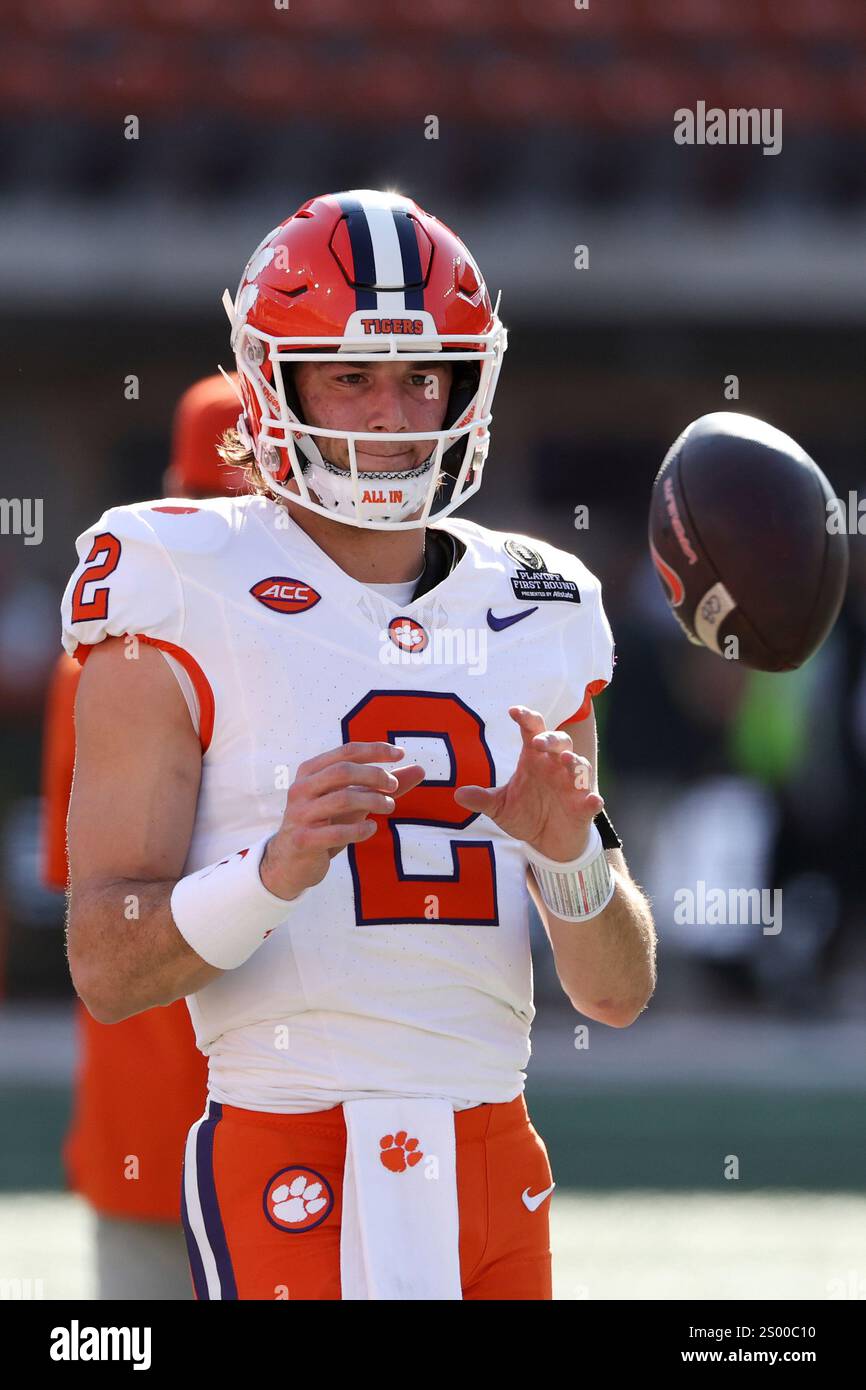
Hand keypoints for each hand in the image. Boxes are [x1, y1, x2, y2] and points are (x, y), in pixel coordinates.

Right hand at [260, 741, 425, 898]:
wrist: (290, 861)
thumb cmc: (325, 823)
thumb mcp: (353, 801)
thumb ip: (382, 785)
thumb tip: (420, 770)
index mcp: (310, 771)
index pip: (346, 751)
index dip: (375, 750)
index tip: (401, 754)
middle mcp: (301, 788)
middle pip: (343, 771)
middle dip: (375, 776)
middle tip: (394, 786)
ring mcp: (300, 814)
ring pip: (343, 799)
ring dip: (373, 801)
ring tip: (389, 806)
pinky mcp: (304, 840)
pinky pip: (337, 832)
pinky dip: (360, 829)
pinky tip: (372, 828)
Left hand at [453, 705, 603, 861]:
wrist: (547, 843)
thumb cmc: (526, 815)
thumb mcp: (500, 808)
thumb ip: (482, 799)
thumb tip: (458, 794)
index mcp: (534, 760)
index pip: (532, 730)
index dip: (526, 718)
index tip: (513, 711)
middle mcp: (555, 767)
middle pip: (560, 741)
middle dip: (550, 739)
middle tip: (537, 742)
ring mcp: (572, 786)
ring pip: (580, 765)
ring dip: (574, 762)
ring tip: (566, 761)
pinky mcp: (584, 807)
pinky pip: (592, 801)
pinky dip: (592, 799)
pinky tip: (592, 800)